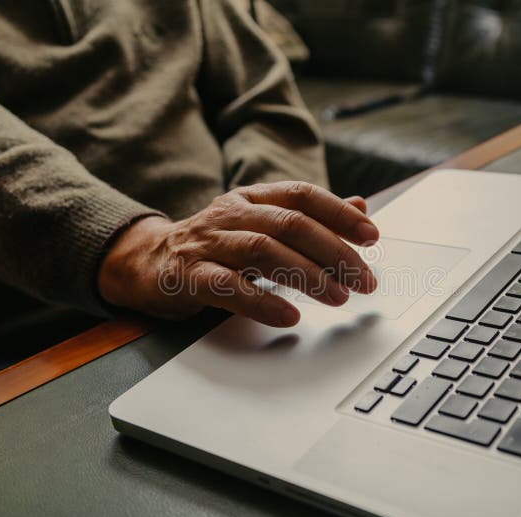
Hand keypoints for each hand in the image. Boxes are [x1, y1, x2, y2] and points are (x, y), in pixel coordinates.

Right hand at [98, 182, 378, 326]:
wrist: (148, 262)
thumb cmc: (215, 246)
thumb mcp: (262, 224)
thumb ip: (308, 217)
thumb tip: (359, 208)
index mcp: (252, 198)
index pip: (302, 196)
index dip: (338, 215)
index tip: (372, 237)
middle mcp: (231, 214)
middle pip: (290, 225)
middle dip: (334, 252)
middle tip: (364, 280)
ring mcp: (208, 244)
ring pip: (264, 252)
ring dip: (308, 276)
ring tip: (338, 298)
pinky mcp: (190, 276)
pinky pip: (230, 287)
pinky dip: (263, 302)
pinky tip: (290, 315)